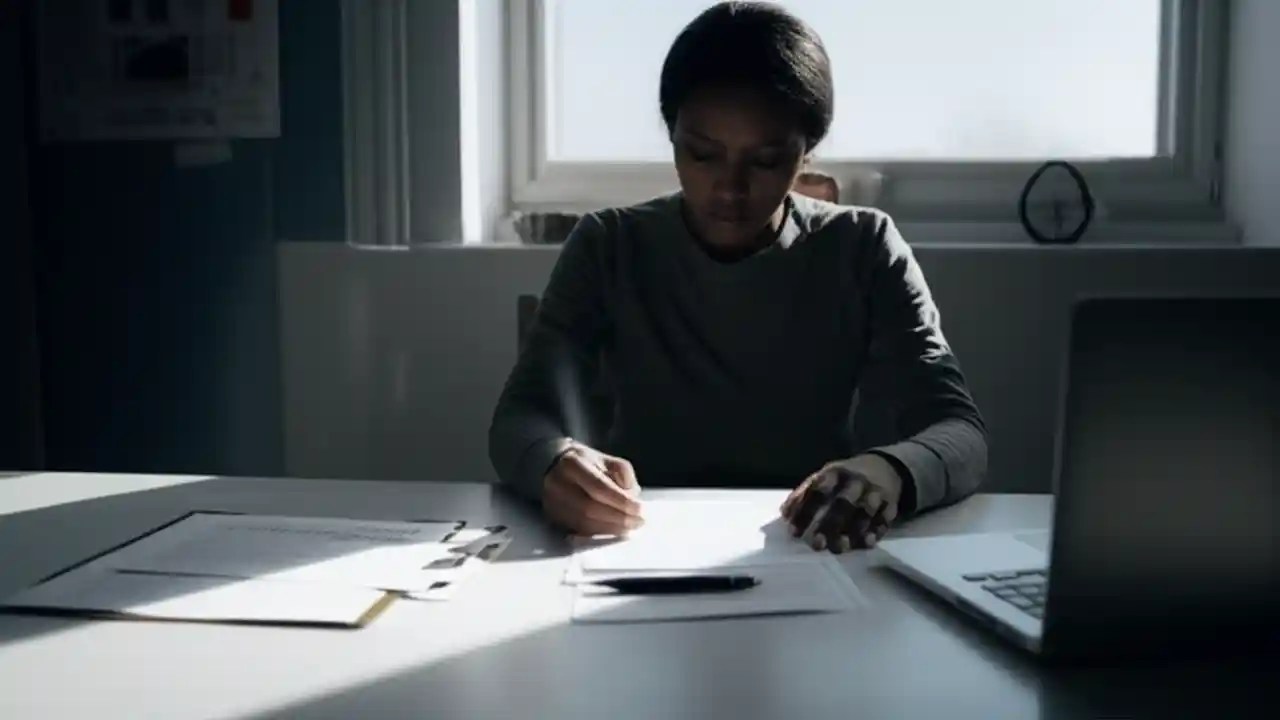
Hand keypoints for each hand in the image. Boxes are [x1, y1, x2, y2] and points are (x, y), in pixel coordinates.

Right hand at [542, 441, 643, 535]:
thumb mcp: (608, 460)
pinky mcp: (552, 517)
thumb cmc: (587, 463)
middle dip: (618, 518)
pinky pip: (578, 531)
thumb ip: (624, 475)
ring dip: (610, 529)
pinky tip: (614, 530)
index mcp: (572, 464)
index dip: (621, 501)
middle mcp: (557, 484)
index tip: (640, 509)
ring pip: (583, 523)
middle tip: (639, 522)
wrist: (554, 466)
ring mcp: (552, 503)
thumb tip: (632, 498)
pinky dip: (599, 533)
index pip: (598, 487)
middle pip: (589, 508)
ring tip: (629, 528)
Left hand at [779, 454, 902, 552]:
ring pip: (865, 511)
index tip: (794, 532)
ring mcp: (875, 491)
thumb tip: (784, 513)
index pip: (817, 491)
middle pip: (843, 502)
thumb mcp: (825, 476)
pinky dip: (876, 531)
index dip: (805, 511)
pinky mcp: (891, 503)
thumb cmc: (846, 477)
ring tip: (840, 548)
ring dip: (853, 531)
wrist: (884, 466)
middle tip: (817, 544)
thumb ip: (804, 493)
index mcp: (835, 472)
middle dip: (830, 524)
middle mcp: (856, 481)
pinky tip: (867, 543)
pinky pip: (884, 519)